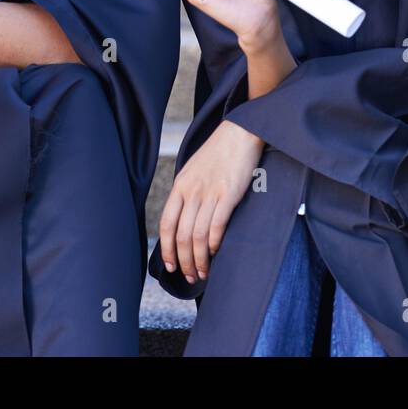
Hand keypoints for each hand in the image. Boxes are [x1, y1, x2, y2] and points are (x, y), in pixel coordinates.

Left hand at [158, 119, 265, 283]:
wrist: (240, 132)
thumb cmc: (219, 153)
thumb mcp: (194, 170)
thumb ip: (187, 194)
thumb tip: (185, 221)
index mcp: (180, 186)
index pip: (167, 224)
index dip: (167, 249)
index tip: (171, 266)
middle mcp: (192, 191)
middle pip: (182, 235)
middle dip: (184, 261)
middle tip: (190, 276)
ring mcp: (210, 192)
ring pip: (197, 235)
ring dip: (199, 259)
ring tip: (203, 272)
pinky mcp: (229, 193)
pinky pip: (217, 225)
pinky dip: (214, 243)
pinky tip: (215, 252)